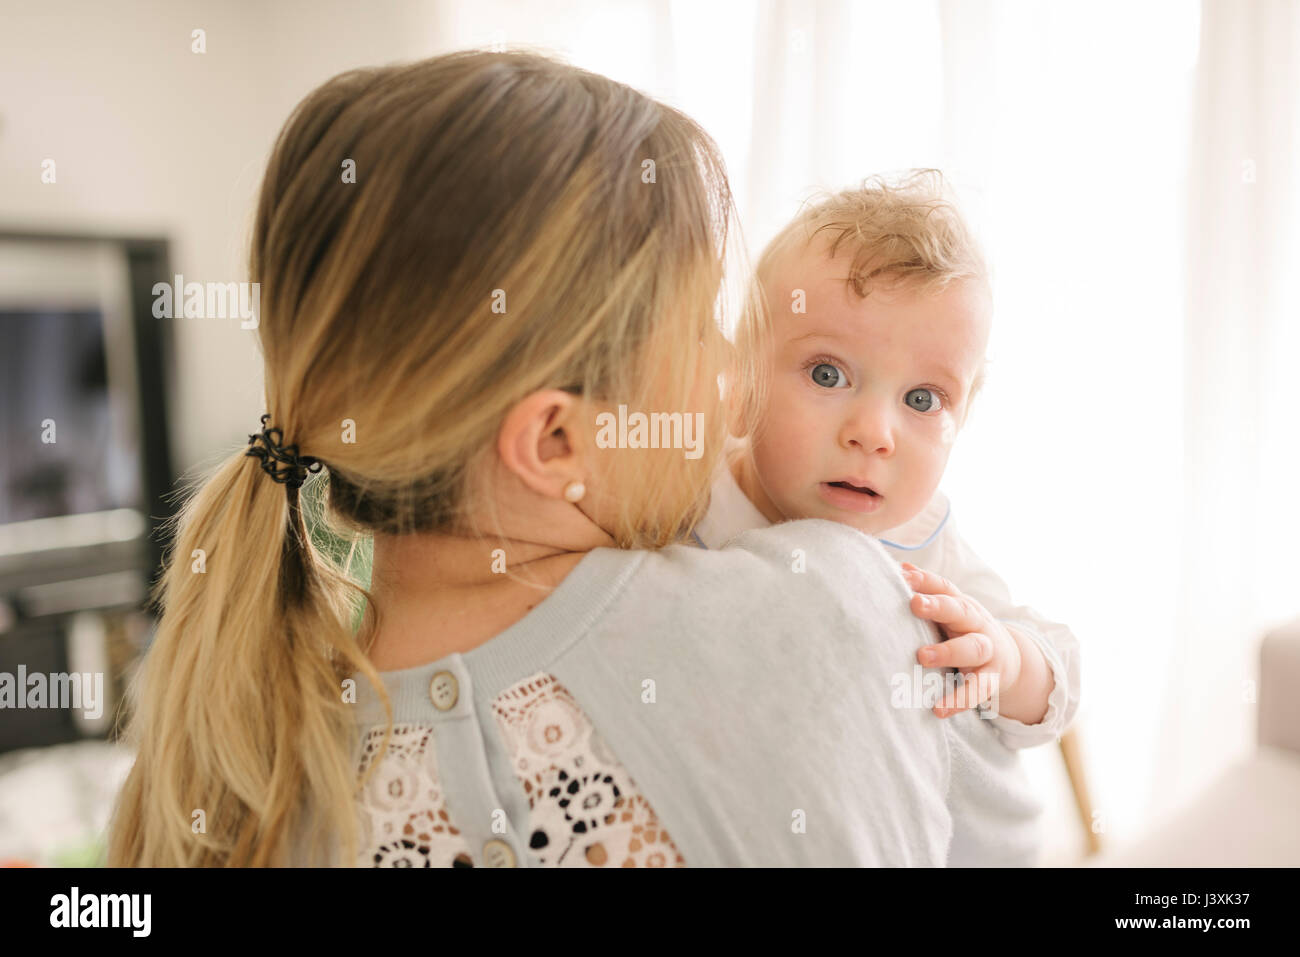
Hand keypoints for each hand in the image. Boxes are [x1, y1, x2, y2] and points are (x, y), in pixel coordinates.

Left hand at [900, 562, 1020, 717]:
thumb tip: (900, 568)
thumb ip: (927, 592)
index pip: (945, 587)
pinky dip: (958, 700)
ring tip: (922, 656)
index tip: (903, 577)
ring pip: (972, 648)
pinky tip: (939, 709)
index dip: (925, 581)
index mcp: (962, 605)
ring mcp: (988, 651)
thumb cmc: (963, 630)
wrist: (1007, 659)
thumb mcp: (951, 610)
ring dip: (948, 651)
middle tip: (914, 604)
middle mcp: (977, 624)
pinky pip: (977, 690)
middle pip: (961, 611)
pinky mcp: (992, 679)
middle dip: (938, 606)